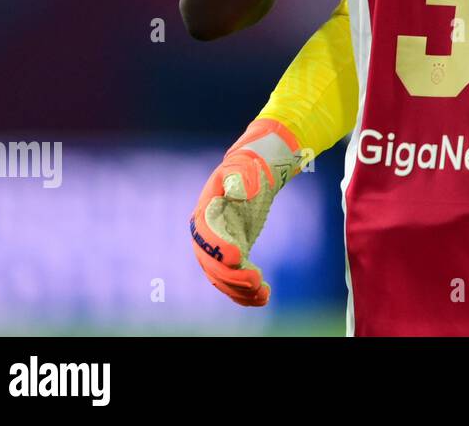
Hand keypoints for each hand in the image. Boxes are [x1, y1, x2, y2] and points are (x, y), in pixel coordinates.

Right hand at [189, 118, 301, 305]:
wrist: (246, 178)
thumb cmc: (243, 171)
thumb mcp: (241, 168)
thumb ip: (239, 177)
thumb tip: (240, 189)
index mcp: (204, 215)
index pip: (207, 237)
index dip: (219, 248)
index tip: (238, 257)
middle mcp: (205, 238)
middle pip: (212, 264)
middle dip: (232, 276)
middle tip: (256, 281)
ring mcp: (216, 252)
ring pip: (222, 279)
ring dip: (241, 291)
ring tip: (264, 294)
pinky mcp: (230, 260)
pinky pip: (233, 282)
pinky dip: (245, 294)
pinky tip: (263, 298)